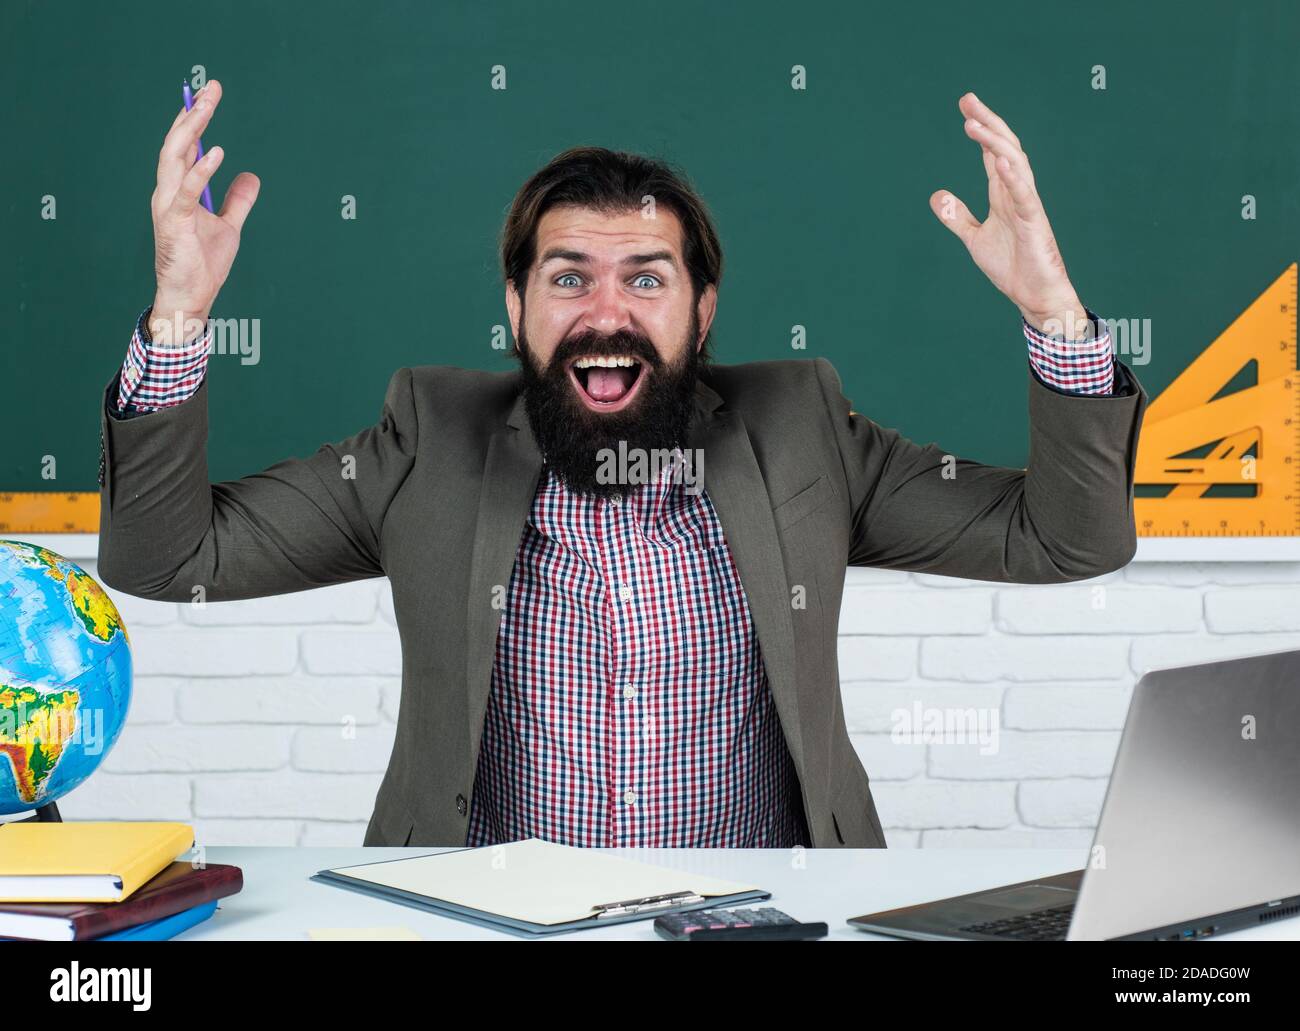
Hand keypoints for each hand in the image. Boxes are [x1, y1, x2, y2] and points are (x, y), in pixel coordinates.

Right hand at [149, 79, 259, 341]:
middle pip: (177, 143)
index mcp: (178, 190)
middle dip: (193, 113)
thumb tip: (251, 175)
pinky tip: (216, 152)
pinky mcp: (174, 222)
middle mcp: (167, 192)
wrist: (192, 296)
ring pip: (174, 158)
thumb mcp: (229, 226)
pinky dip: (200, 170)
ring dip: (191, 130)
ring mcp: (168, 205)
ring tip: (206, 107)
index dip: (194, 118)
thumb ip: (237, 201)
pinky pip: (186, 191)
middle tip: (210, 88)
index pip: (183, 146)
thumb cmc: (204, 264)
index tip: (209, 93)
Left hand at [930, 93, 1088, 338]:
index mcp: (1004, 195)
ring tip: (974, 124)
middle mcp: (1017, 194)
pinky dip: (1012, 177)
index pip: (992, 153)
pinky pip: (1025, 196)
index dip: (980, 129)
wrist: (1035, 297)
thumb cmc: (1013, 267)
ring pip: (1014, 165)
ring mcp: (1028, 207)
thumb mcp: (974, 239)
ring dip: (994, 143)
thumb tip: (937, 196)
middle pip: (1004, 149)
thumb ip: (957, 217)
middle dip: (987, 123)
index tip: (965, 107)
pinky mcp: (1035, 225)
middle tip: (967, 100)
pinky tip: (999, 160)